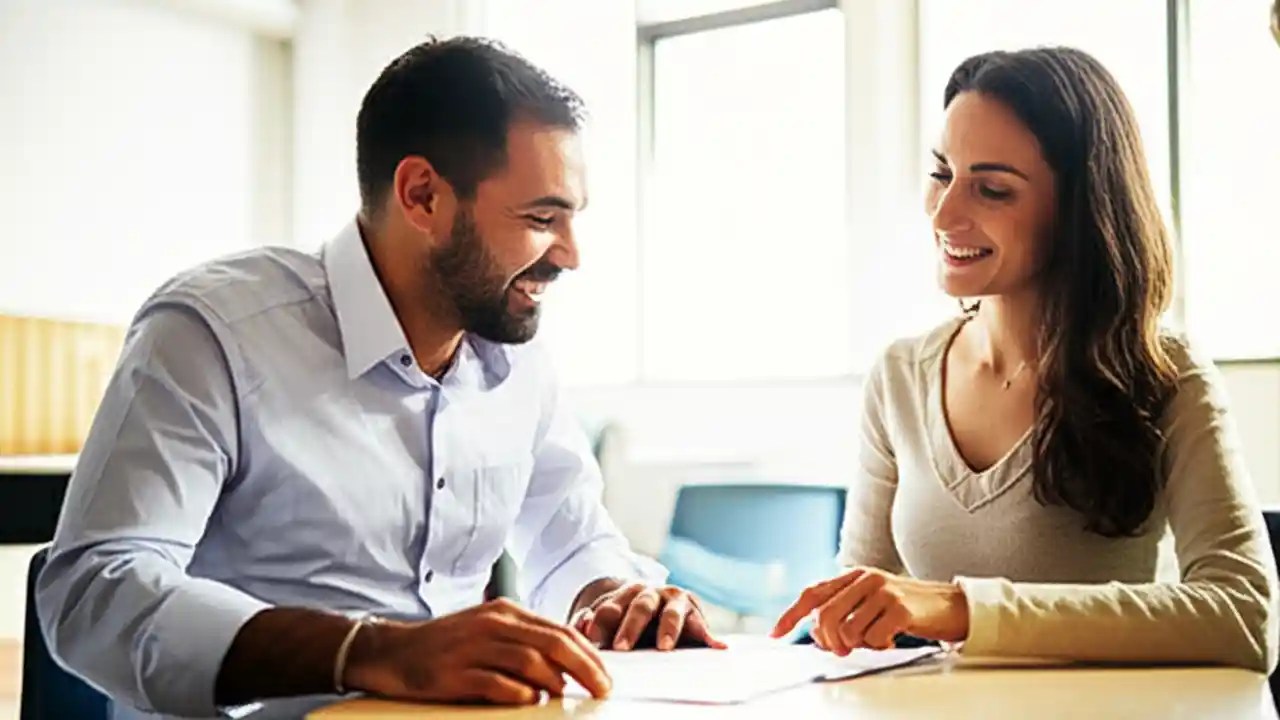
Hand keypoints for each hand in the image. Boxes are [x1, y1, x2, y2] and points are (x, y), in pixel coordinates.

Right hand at [343, 598, 610, 704]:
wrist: (394, 650)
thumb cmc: (448, 644)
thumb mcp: (489, 630)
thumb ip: (525, 640)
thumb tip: (567, 664)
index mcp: (506, 612)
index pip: (559, 630)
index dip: (588, 653)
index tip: (606, 674)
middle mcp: (493, 625)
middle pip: (553, 643)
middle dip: (585, 667)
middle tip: (603, 688)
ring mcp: (474, 648)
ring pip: (530, 661)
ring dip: (555, 681)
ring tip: (565, 695)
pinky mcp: (455, 673)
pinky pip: (497, 683)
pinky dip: (519, 692)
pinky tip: (530, 699)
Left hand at [569, 581, 727, 651]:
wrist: (657, 606)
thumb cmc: (628, 619)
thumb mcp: (608, 619)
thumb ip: (590, 623)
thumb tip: (583, 625)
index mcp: (624, 594)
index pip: (610, 608)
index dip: (601, 624)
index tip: (595, 642)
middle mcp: (650, 593)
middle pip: (639, 608)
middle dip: (630, 627)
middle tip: (622, 647)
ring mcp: (674, 601)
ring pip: (671, 613)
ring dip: (667, 629)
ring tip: (663, 647)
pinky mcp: (695, 613)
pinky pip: (702, 626)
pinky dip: (710, 636)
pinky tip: (716, 646)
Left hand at [770, 568, 968, 654]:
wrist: (950, 605)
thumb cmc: (907, 608)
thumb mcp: (871, 603)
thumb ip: (844, 613)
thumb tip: (817, 638)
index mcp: (854, 575)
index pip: (813, 593)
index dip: (791, 614)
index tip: (776, 633)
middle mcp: (865, 578)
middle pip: (825, 615)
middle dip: (827, 640)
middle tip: (841, 650)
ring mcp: (882, 591)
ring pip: (847, 630)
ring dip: (858, 644)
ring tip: (875, 638)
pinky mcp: (899, 608)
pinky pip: (872, 638)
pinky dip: (879, 645)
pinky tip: (892, 638)